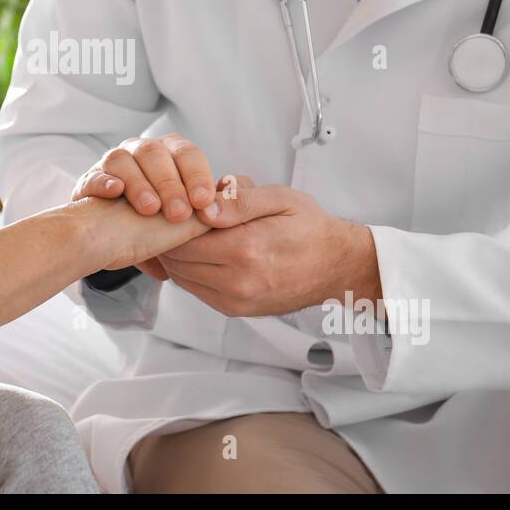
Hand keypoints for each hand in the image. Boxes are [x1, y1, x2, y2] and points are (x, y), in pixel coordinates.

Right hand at [72, 134, 221, 277]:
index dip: (197, 176)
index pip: (188, 154)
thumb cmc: (153, 228)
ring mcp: (114, 162)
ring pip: (124, 158)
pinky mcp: (89, 180)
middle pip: (156, 152)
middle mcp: (142, 151)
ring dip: (140, 182)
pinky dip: (105, 181)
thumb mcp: (183, 222)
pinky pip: (95, 175)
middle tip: (177, 213)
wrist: (108, 239)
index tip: (203, 203)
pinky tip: (116, 192)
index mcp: (171, 154)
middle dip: (169, 182)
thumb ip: (203, 215)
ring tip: (149, 209)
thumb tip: (225, 219)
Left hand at [156, 183, 380, 317]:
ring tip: (196, 234)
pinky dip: (193, 271)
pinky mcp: (236, 311)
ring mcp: (236, 301)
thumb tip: (203, 209)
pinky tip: (207, 252)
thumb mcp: (279, 198)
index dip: (175, 221)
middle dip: (174, 238)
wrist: (336, 265)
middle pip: (177, 261)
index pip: (182, 239)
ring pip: (182, 277)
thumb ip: (238, 201)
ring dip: (181, 256)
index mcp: (246, 250)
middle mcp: (237, 282)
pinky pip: (197, 290)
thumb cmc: (308, 227)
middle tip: (183, 218)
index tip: (181, 206)